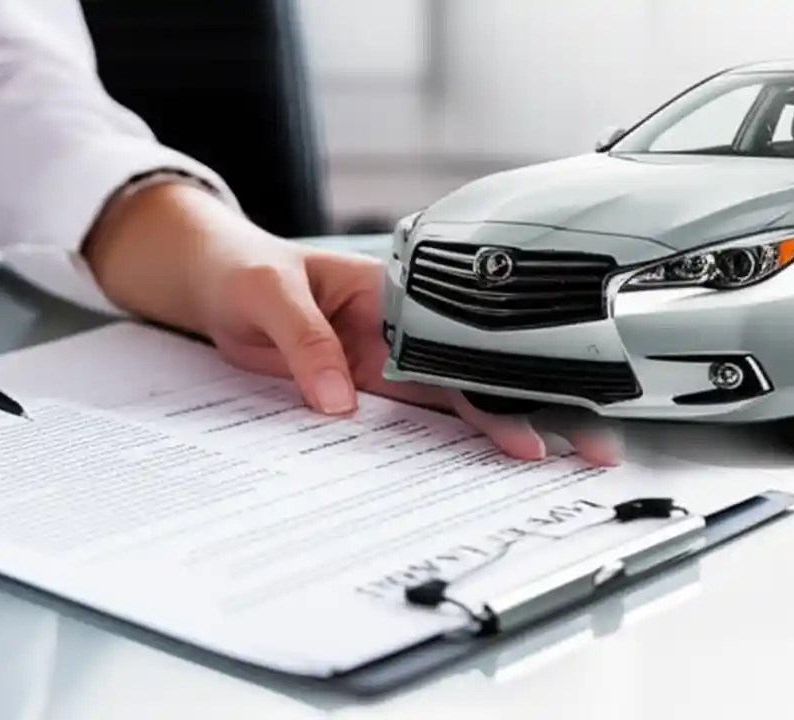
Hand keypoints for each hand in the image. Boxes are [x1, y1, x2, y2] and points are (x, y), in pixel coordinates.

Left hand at [198, 240, 620, 465]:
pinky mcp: (360, 390)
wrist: (211, 287)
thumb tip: (339, 402)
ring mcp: (383, 364)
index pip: (458, 336)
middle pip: (470, 377)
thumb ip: (305, 342)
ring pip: (447, 407)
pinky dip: (433, 450)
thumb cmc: (243, 269)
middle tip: (581, 452)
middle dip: (524, 414)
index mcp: (392, 292)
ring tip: (547, 470)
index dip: (501, 378)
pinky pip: (401, 424)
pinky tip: (470, 475)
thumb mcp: (268, 293)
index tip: (532, 420)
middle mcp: (398, 331)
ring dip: (492, 437)